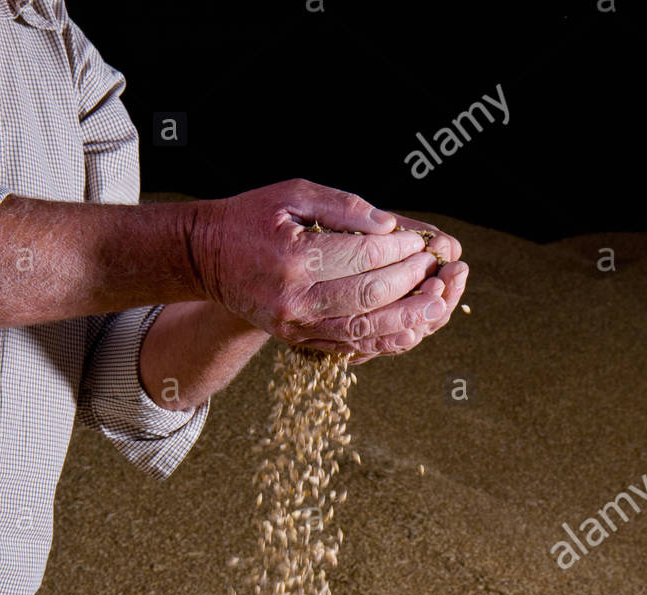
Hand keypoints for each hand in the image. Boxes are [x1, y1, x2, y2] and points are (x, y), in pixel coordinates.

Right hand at [189, 177, 466, 358]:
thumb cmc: (253, 218)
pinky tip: (411, 328)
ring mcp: (296, 327)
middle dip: (410, 281)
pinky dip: (385, 341)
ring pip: (365, 330)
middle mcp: (295, 300)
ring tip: (438, 303)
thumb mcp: (293, 194)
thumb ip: (343, 207)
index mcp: (294, 259)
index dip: (399, 248)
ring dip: (408, 318)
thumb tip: (389, 224)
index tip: (420, 240)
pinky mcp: (299, 340)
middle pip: (369, 295)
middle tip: (436, 268)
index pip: (362, 257)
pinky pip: (350, 348)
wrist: (208, 258)